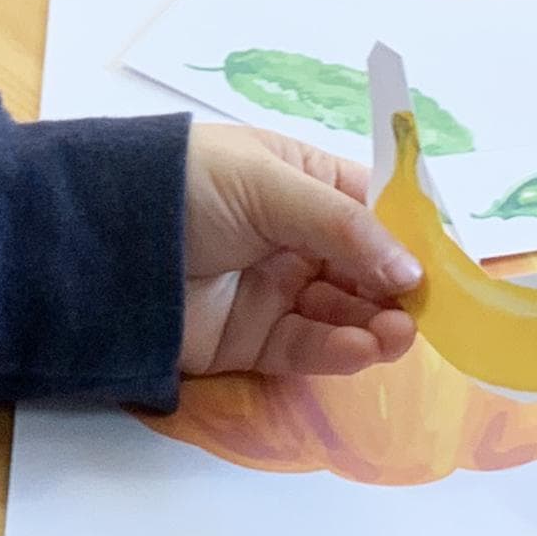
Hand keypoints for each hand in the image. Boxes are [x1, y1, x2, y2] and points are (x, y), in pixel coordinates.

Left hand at [181, 124, 420, 378]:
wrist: (91, 240)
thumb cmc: (185, 185)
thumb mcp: (269, 186)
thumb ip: (344, 227)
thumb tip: (411, 270)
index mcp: (303, 183)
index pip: (373, 209)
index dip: (410, 234)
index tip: (445, 262)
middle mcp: (296, 238)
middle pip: (367, 269)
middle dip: (398, 288)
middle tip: (426, 309)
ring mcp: (274, 290)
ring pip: (344, 314)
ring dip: (377, 324)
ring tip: (400, 333)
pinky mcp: (251, 340)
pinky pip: (307, 349)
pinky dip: (339, 351)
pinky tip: (363, 348)